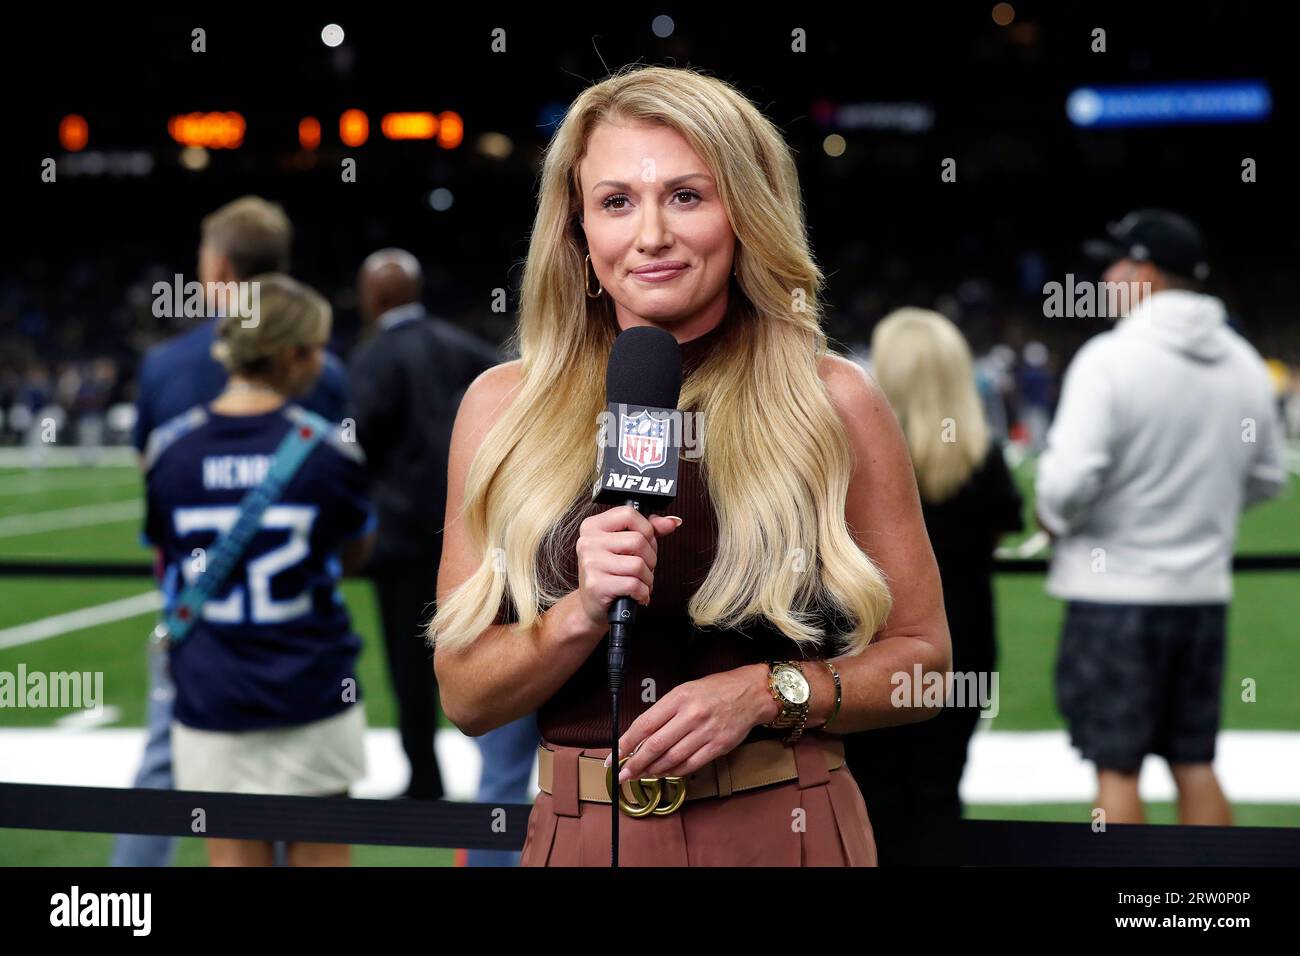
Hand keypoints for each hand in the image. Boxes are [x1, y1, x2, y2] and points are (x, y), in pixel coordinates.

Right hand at [575, 505, 681, 630]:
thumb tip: (672, 522)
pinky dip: (643, 593)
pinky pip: (634, 585)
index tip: (645, 543)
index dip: (646, 530)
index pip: (628, 514)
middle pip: (637, 541)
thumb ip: (649, 530)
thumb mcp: (627, 546)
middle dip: (650, 559)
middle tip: (644, 569)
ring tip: (640, 583)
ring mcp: (590, 564)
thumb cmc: (612, 572)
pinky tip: (636, 594)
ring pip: (638, 564)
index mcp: (593, 526)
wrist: (592, 605)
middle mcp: (587, 542)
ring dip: (647, 578)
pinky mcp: (596, 585)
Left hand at [607, 665, 774, 783]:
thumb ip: (664, 712)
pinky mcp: (718, 746)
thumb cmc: (715, 690)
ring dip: (653, 770)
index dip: (626, 743)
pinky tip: (665, 772)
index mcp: (679, 698)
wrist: (751, 693)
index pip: (644, 724)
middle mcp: (691, 715)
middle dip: (635, 763)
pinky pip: (690, 765)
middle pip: (655, 745)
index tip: (614, 755)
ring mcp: (706, 732)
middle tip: (623, 774)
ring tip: (642, 774)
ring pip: (671, 759)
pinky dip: (674, 772)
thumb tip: (640, 736)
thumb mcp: (685, 690)